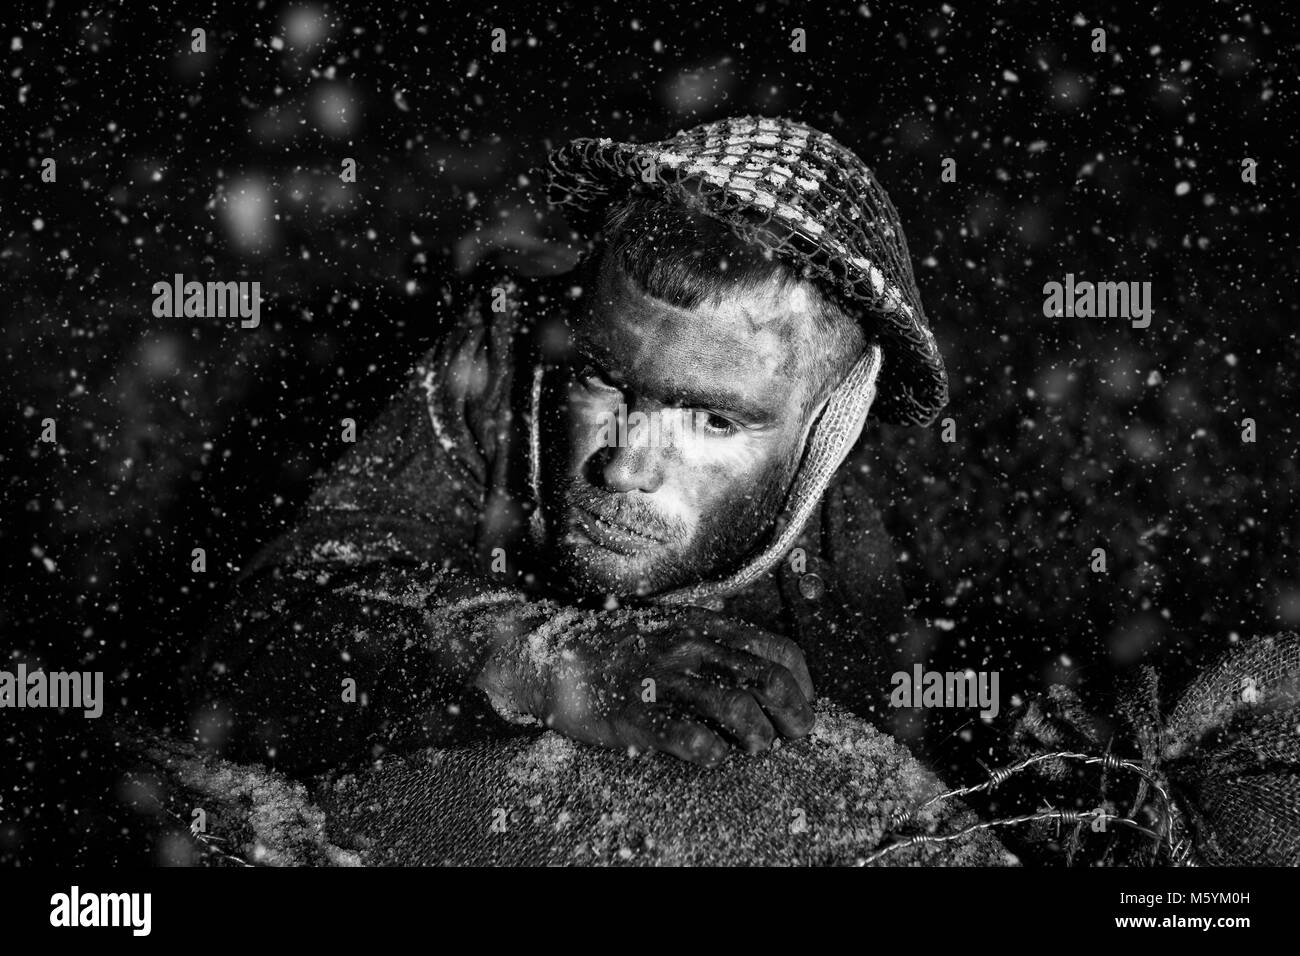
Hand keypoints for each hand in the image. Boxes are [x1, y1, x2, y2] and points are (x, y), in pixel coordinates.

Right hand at [536, 607, 815, 766]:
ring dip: (757, 736)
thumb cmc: (619, 646)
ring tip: (755, 749)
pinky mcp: (636, 711)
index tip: (803, 709)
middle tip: (793, 738)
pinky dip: (711, 753)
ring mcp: (662, 677)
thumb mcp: (672, 627)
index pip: (777, 650)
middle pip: (766, 680)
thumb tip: (762, 674)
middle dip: (792, 714)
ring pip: (735, 708)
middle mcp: (689, 646)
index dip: (803, 685)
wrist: (551, 652)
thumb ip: (714, 643)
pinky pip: (688, 737)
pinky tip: (710, 757)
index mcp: (704, 626)